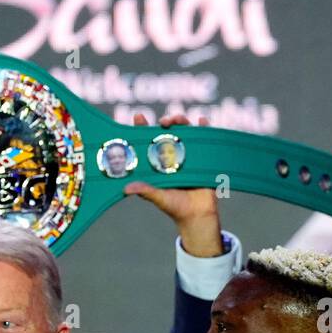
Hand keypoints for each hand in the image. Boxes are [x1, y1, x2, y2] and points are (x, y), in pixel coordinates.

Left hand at [123, 113, 223, 257]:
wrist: (197, 216)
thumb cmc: (175, 207)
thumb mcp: (159, 198)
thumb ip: (145, 191)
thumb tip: (126, 189)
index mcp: (158, 163)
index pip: (148, 141)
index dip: (142, 128)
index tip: (138, 117)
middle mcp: (172, 156)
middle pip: (168, 132)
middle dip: (166, 122)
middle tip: (163, 122)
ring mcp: (188, 155)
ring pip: (185, 132)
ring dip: (182, 122)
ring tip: (178, 120)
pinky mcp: (203, 157)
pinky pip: (205, 139)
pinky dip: (204, 128)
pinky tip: (202, 120)